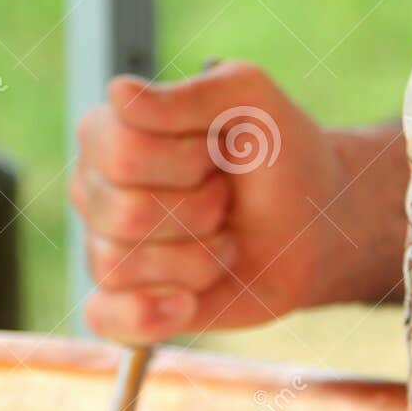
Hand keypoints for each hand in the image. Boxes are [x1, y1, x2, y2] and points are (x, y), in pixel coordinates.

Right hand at [71, 63, 345, 343]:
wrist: (314, 222)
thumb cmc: (278, 155)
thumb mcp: (252, 102)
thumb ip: (194, 94)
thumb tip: (119, 93)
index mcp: (110, 132)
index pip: (124, 154)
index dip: (188, 159)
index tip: (220, 149)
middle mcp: (97, 189)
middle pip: (125, 214)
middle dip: (201, 210)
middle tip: (226, 198)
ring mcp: (107, 245)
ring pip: (121, 265)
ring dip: (199, 257)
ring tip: (223, 237)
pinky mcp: (128, 301)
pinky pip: (104, 317)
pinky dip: (149, 316)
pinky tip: (188, 300)